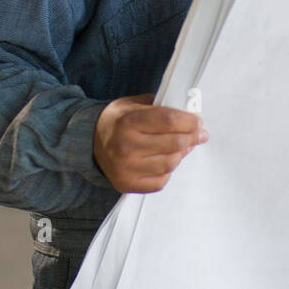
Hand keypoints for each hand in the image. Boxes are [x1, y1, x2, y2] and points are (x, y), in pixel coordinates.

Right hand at [93, 93, 208, 192]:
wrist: (90, 141)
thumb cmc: (118, 120)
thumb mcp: (134, 104)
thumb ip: (161, 108)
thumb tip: (192, 118)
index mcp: (128, 122)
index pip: (169, 120)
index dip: (189, 121)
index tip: (198, 121)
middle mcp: (126, 146)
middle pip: (174, 143)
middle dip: (192, 137)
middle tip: (198, 133)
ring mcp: (126, 168)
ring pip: (170, 163)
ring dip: (182, 154)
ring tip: (183, 146)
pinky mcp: (127, 184)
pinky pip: (161, 180)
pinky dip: (168, 170)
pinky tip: (166, 159)